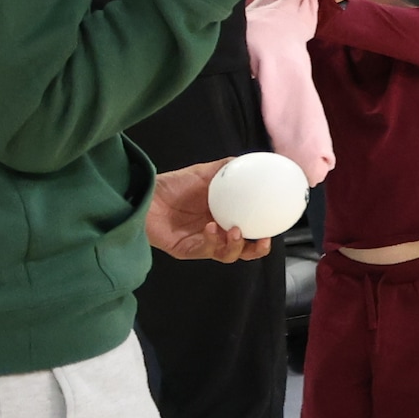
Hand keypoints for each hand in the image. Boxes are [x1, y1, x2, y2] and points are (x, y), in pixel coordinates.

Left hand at [143, 162, 271, 262]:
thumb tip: (254, 162)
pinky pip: (205, 250)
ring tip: (234, 231)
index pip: (248, 232)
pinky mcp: (187, 250)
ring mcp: (201, 243)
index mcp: (223, 217)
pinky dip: (212, 240)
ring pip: (226, 255)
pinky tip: (211, 227)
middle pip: (241, 250)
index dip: (262, 235)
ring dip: (235, 246)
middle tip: (260, 241)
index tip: (272, 230)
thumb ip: (228, 168)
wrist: (146, 194)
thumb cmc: (173, 185)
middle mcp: (215, 233)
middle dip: (254, 250)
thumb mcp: (205, 172)